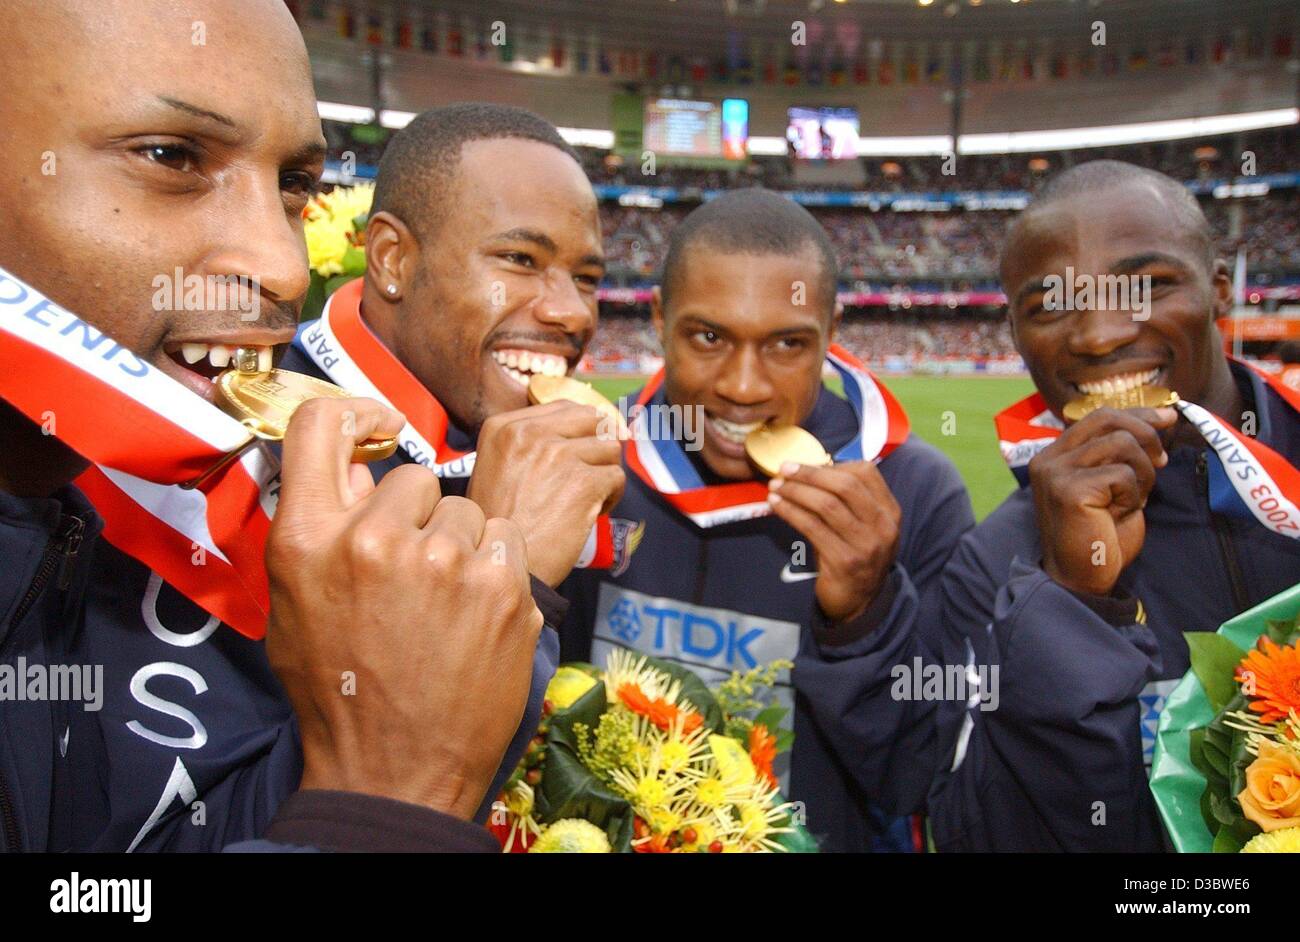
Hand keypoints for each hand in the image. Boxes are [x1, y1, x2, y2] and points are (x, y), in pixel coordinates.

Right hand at [265, 397, 543, 819]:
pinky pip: (506, 539)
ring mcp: (447, 561)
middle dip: (416, 514)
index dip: (352, 414)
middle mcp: (377, 539)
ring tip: (445, 604)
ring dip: (461, 544)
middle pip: (413, 477)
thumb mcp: (296, 606)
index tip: (376, 424)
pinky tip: (477, 613)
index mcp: (309, 539)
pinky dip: (497, 568)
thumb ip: (321, 529)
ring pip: (467, 510)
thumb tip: (360, 468)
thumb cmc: (339, 689)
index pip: (321, 424)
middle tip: (412, 572)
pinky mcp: (503, 585)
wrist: (394, 769)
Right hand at [468, 400, 625, 586]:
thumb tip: (591, 422)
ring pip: (610, 448)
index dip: (581, 432)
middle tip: (587, 476)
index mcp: (504, 426)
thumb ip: (533, 443)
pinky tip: (589, 515)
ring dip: (603, 475)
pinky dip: (610, 498)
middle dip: (597, 448)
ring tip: (584, 500)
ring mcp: (558, 455)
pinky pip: (617, 478)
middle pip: (594, 420)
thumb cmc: (500, 525)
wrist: (500, 565)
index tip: (578, 456)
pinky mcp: (583, 482)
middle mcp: (530, 433)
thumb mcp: (498, 468)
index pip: (565, 407)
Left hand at [767, 460, 900, 623]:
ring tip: (775, 487)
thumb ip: (845, 499)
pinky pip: (812, 527)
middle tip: (783, 469)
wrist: (858, 603)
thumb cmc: (851, 555)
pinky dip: (790, 512)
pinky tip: (776, 505)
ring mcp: (866, 545)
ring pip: (826, 505)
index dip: (830, 465)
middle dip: (809, 474)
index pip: (865, 473)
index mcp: (889, 511)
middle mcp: (883, 526)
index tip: (803, 464)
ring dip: (795, 491)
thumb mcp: (861, 525)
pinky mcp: (845, 562)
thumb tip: (807, 468)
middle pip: (845, 485)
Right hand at [1030, 406, 1176, 596]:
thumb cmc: (1101, 535)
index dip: (1138, 413)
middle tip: (1161, 461)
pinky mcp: (1069, 490)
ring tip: (1136, 498)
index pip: (1099, 416)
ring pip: (1120, 443)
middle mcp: (1049, 459)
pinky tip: (1122, 512)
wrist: (1082, 578)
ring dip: (1142, 471)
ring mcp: (1056, 473)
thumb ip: (1121, 454)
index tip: (1168, 417)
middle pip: (1108, 419)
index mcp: (1056, 455)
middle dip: (1146, 434)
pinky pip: (1121, 474)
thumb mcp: (1113, 484)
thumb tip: (1160, 418)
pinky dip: (1134, 494)